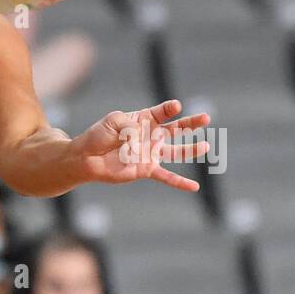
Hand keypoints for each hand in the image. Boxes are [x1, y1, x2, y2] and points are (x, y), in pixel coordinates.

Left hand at [73, 99, 210, 190]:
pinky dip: (180, 182)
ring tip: (206, 147)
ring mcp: (150, 153)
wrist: (87, 158)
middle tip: (206, 118)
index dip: (169, 109)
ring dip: (191, 150)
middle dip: (191, 123)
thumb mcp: (113, 122)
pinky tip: (194, 187)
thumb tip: (141, 142)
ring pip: (176, 152)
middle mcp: (151, 135)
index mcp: (143, 119)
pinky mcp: (147, 169)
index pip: (161, 112)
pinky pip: (166, 176)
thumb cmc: (98, 135)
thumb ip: (129, 127)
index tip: (176, 106)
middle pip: (176, 128)